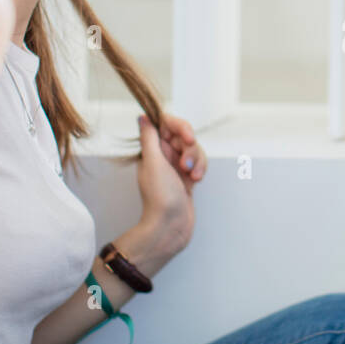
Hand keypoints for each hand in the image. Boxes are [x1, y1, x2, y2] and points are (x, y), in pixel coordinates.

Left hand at [132, 115, 196, 269]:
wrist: (170, 226)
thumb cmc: (160, 198)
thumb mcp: (153, 163)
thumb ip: (150, 138)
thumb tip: (143, 117)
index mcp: (151, 149)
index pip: (166, 124)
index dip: (180, 127)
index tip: (187, 137)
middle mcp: (163, 155)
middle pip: (184, 136)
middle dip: (190, 148)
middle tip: (186, 164)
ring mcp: (176, 166)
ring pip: (194, 149)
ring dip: (197, 160)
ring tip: (192, 175)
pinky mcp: (188, 176)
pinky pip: (199, 162)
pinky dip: (201, 169)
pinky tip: (197, 180)